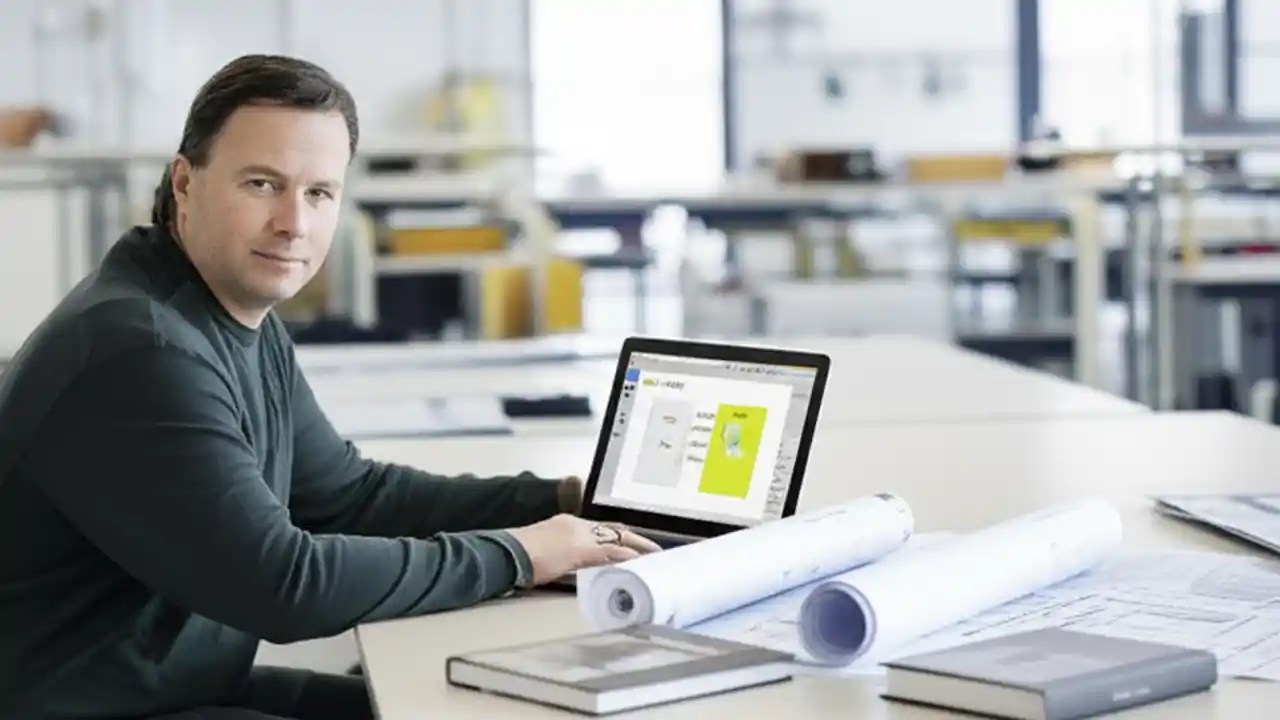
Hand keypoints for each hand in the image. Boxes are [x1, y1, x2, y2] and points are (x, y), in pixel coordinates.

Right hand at [507, 514, 661, 585]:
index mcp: (566, 523)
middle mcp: (576, 524)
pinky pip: (613, 552)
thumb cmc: (518, 558)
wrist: (509, 554)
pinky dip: (629, 557)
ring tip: (654, 556)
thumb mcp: (544, 552)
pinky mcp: (583, 549)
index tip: (629, 543)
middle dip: (634, 539)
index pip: (598, 528)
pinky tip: (640, 563)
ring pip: (618, 539)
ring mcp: (580, 535)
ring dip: (637, 548)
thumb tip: (570, 569)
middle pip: (613, 530)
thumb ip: (561, 557)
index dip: (616, 536)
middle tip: (653, 549)